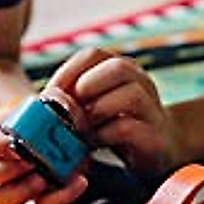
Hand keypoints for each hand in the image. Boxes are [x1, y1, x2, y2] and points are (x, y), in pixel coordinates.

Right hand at [0, 90, 89, 203]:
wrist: (73, 131)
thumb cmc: (56, 115)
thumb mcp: (57, 100)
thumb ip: (57, 99)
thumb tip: (58, 102)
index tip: (15, 144)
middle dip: (5, 170)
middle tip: (30, 162)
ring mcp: (15, 182)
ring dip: (24, 190)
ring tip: (46, 176)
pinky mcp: (39, 196)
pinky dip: (60, 196)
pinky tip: (77, 180)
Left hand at [48, 47, 184, 178]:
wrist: (161, 148)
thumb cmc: (118, 124)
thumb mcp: (94, 105)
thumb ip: (74, 98)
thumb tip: (42, 99)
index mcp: (123, 69)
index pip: (93, 54)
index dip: (68, 71)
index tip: (49, 93)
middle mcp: (141, 82)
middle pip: (117, 67)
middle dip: (87, 87)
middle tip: (71, 108)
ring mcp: (151, 107)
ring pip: (129, 94)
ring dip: (97, 111)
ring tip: (82, 128)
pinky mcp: (153, 135)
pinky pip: (127, 128)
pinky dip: (103, 135)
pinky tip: (93, 143)